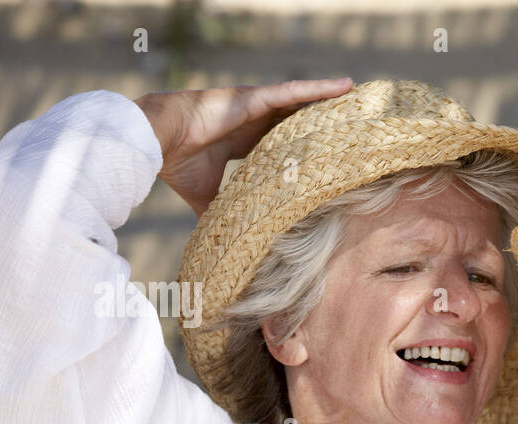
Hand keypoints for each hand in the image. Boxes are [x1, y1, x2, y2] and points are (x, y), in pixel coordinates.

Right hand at [134, 77, 353, 215]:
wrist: (157, 142)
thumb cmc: (176, 164)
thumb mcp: (205, 195)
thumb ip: (220, 212)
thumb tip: (226, 244)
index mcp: (247, 141)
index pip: (286, 142)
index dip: (308, 145)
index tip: (332, 153)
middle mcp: (255, 121)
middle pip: (300, 119)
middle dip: (326, 119)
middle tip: (357, 123)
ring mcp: (255, 107)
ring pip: (303, 102)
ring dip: (330, 100)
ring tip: (360, 98)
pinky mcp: (253, 98)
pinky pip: (293, 92)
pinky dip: (318, 89)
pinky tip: (343, 86)